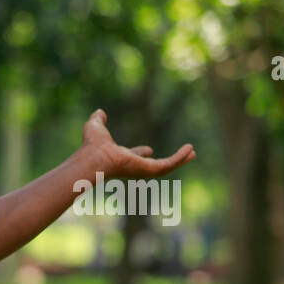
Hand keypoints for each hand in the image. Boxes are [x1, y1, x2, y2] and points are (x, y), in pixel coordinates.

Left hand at [78, 109, 195, 178]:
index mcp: (119, 158)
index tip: (148, 149)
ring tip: (192, 153)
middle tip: (179, 156)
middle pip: (153, 166)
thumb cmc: (92, 145)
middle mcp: (132, 167)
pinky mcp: (150, 171)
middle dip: (167, 161)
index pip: (133, 157)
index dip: (140, 153)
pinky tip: (190, 149)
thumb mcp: (95, 127)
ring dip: (180, 160)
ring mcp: (142, 170)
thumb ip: (97, 120)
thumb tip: (99, 112)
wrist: (95, 158)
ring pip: (166, 167)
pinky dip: (180, 158)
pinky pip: (169, 165)